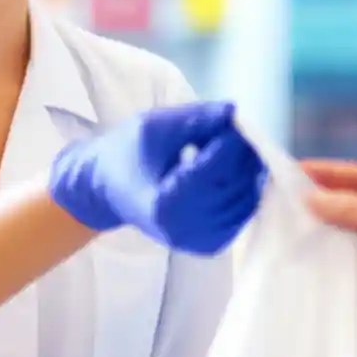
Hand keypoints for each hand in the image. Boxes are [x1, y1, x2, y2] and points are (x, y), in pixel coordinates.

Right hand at [50, 101, 264, 255]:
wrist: (109, 191)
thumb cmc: (128, 153)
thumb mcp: (154, 126)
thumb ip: (194, 118)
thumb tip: (232, 111)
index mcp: (163, 205)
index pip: (212, 170)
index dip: (229, 141)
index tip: (230, 119)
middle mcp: (183, 231)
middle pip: (234, 185)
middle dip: (241, 153)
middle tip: (232, 129)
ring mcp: (199, 242)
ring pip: (247, 198)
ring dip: (246, 168)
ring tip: (225, 148)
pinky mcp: (212, 245)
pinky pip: (245, 210)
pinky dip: (244, 186)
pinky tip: (225, 170)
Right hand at [302, 160, 356, 335]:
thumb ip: (355, 207)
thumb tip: (312, 199)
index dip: (327, 174)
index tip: (292, 172)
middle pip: (354, 214)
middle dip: (325, 215)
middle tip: (286, 214)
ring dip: (337, 250)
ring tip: (305, 248)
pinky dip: (354, 280)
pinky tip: (336, 279)